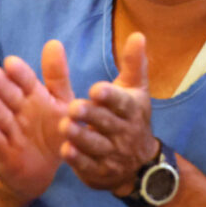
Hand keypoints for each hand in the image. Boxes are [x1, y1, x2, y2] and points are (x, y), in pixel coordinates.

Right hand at [0, 42, 72, 201]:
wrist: (44, 170)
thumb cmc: (53, 130)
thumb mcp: (62, 102)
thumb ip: (57, 76)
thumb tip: (53, 42)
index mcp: (33, 96)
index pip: (25, 82)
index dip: (18, 73)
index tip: (10, 62)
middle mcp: (18, 111)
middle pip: (8, 96)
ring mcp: (10, 132)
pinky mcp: (4, 153)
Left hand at [62, 33, 159, 195]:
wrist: (141, 164)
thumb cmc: (131, 118)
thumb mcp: (135, 91)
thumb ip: (133, 64)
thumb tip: (137, 34)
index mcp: (131, 110)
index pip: (122, 102)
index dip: (110, 96)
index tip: (95, 89)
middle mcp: (124, 133)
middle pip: (107, 123)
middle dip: (91, 115)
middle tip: (73, 106)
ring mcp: (113, 154)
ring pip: (96, 146)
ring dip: (80, 137)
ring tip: (64, 127)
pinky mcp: (101, 172)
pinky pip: (89, 167)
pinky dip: (78, 161)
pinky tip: (65, 151)